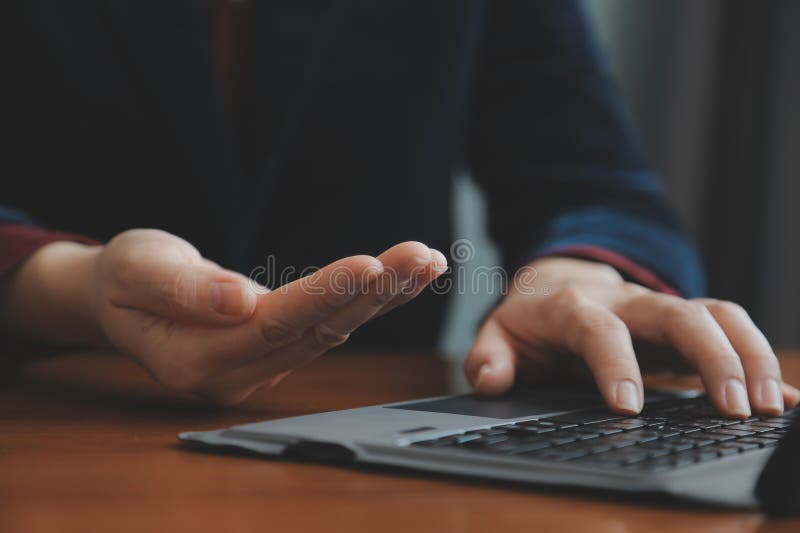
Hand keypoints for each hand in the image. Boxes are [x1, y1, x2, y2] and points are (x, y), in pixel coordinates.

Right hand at [1, 229, 446, 403]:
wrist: (122, 300)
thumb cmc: (125, 279)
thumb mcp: (136, 270)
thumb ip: (186, 290)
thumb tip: (241, 300)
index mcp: (195, 359)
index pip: (272, 326)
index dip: (324, 296)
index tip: (371, 266)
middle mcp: (237, 374)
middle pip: (316, 331)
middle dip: (373, 292)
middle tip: (419, 257)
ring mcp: (261, 367)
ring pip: (332, 330)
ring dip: (383, 297)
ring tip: (426, 261)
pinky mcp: (280, 350)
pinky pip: (330, 325)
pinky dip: (369, 300)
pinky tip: (404, 277)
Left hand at [465, 257, 799, 416]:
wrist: (559, 284)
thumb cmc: (533, 318)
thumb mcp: (499, 334)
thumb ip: (489, 357)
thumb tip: (490, 381)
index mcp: (574, 307)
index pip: (598, 328)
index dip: (615, 363)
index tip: (628, 407)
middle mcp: (625, 302)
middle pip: (677, 314)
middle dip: (710, 355)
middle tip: (732, 406)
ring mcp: (660, 309)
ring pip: (715, 315)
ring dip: (748, 354)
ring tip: (768, 404)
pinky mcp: (684, 322)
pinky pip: (731, 329)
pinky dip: (760, 359)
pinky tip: (784, 396)